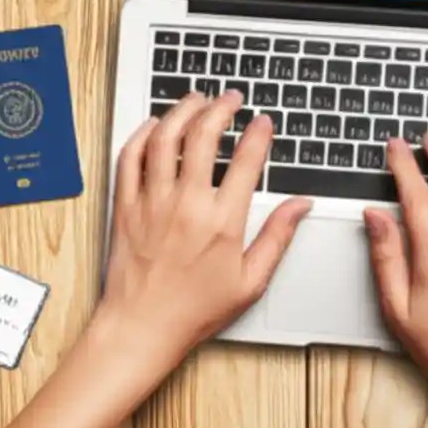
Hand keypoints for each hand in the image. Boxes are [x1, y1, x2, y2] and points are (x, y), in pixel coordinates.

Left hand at [101, 91, 311, 360]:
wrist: (141, 327)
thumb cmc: (194, 311)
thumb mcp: (250, 281)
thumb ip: (277, 237)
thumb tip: (301, 206)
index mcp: (222, 223)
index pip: (247, 161)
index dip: (259, 134)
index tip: (264, 122)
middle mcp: (187, 205)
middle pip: (204, 136)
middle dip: (221, 108)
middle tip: (230, 99)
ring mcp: (152, 202)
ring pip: (164, 138)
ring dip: (181, 111)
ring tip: (195, 100)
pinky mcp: (126, 206)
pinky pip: (129, 158)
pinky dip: (142, 135)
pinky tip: (154, 127)